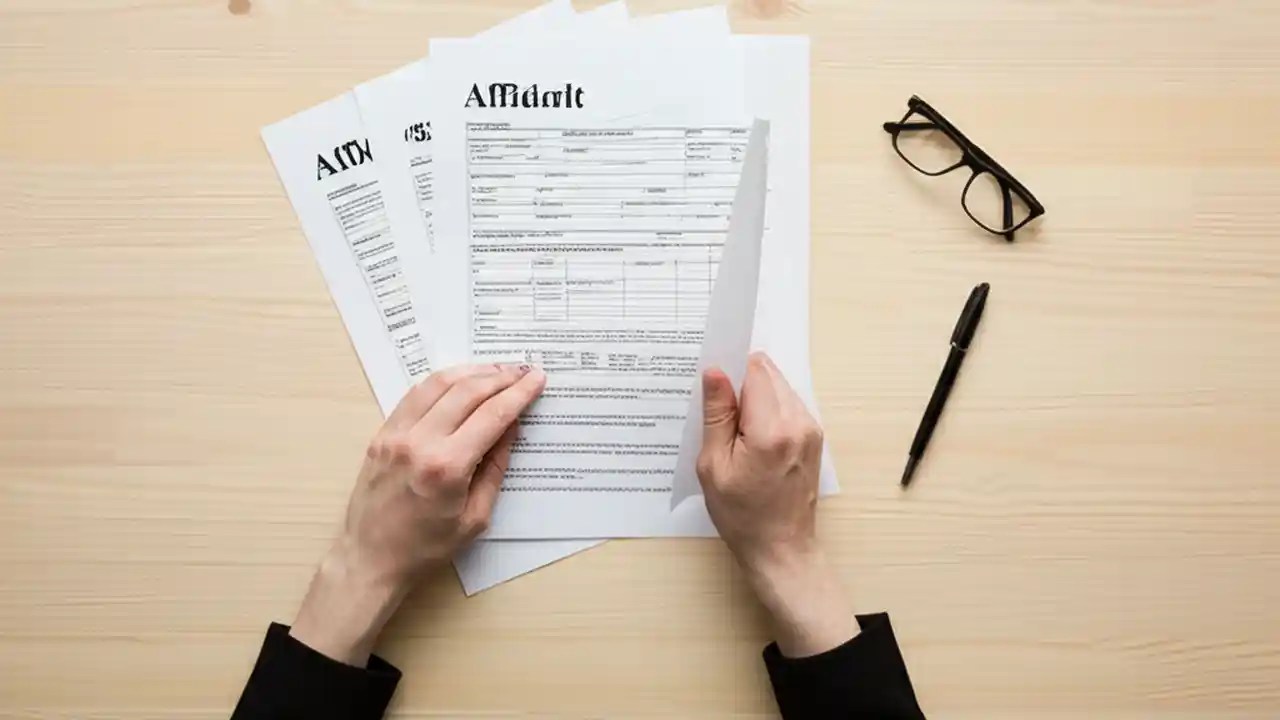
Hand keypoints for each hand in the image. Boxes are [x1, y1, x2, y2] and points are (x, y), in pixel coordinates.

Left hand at [290, 363, 545, 664]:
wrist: (370, 559)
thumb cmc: (425, 548)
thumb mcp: (475, 518)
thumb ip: (495, 469)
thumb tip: (511, 428)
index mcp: (447, 467)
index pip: (491, 416)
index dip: (518, 393)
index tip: (536, 379)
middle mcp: (419, 443)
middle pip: (467, 391)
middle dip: (500, 377)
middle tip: (522, 371)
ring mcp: (396, 435)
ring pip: (437, 384)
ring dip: (470, 372)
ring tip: (495, 370)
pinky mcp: (381, 435)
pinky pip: (414, 396)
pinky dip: (440, 382)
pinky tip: (458, 381)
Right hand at [696, 352, 854, 656]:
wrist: (781, 549)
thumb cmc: (742, 515)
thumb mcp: (714, 465)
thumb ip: (716, 414)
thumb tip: (714, 372)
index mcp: (772, 429)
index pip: (755, 369)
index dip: (731, 369)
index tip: (712, 384)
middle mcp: (799, 423)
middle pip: (768, 373)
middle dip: (741, 383)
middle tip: (718, 413)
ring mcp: (811, 429)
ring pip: (778, 387)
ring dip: (754, 398)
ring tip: (734, 432)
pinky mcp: (814, 436)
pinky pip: (787, 405)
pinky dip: (767, 411)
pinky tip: (750, 439)